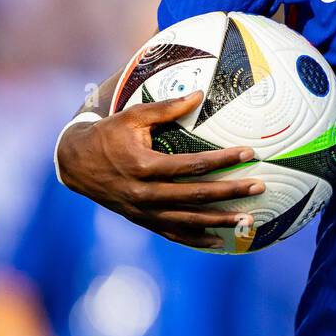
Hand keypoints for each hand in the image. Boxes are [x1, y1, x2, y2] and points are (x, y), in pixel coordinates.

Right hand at [55, 90, 264, 249]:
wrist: (75, 163)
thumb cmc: (108, 134)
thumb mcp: (133, 116)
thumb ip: (167, 107)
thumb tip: (199, 94)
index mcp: (144, 166)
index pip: (193, 165)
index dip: (223, 160)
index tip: (249, 153)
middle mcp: (145, 193)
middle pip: (196, 195)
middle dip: (230, 191)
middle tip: (260, 186)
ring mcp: (143, 211)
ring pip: (188, 220)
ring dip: (220, 220)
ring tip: (248, 220)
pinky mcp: (142, 220)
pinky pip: (173, 233)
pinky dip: (196, 239)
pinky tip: (220, 241)